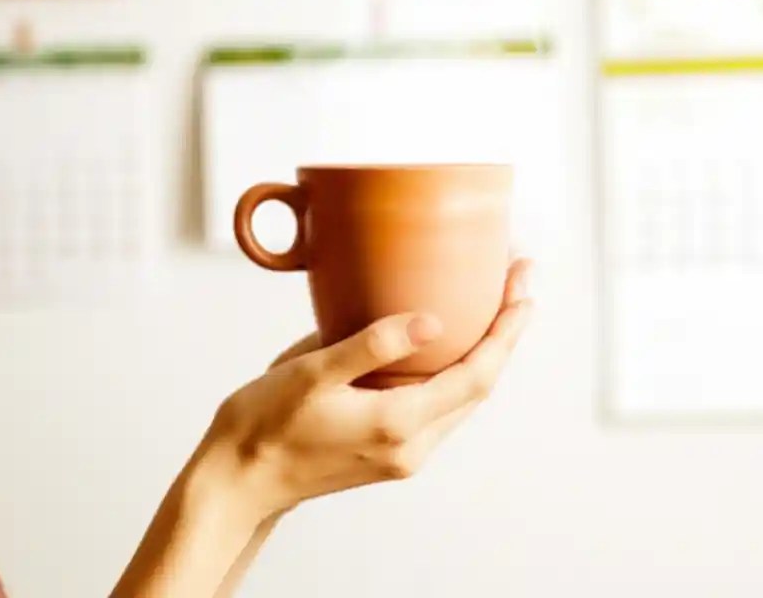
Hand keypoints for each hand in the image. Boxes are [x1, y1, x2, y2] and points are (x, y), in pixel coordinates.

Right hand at [206, 258, 532, 518]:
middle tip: (516, 281)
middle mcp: (411, 447)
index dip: (507, 330)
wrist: (239, 480)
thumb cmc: (263, 424)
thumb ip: (373, 344)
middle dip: (504, 334)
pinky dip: (454, 373)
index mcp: (398, 423)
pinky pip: (439, 408)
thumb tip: (432, 321)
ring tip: (492, 305)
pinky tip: (448, 344)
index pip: (476, 374)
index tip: (524, 288)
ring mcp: (403, 456)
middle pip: (480, 387)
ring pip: (462, 400)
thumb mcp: (313, 372)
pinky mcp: (390, 455)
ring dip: (483, 354)